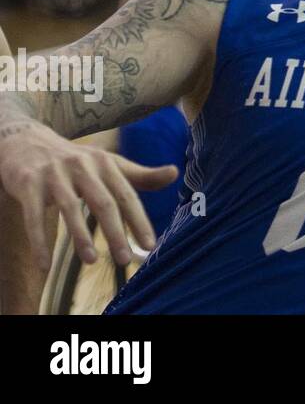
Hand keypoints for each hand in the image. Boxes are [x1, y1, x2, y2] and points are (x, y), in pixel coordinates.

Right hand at [0, 120, 176, 270]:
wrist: (27, 141)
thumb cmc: (76, 161)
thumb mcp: (109, 164)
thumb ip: (140, 175)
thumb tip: (176, 173)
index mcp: (106, 163)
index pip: (127, 196)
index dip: (139, 221)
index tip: (150, 245)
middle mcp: (82, 167)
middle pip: (103, 202)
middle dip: (115, 232)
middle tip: (125, 259)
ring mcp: (54, 174)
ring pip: (69, 208)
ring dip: (81, 237)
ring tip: (92, 261)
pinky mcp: (28, 183)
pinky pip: (33, 216)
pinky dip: (39, 241)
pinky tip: (45, 265)